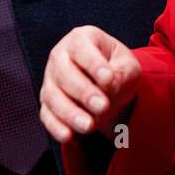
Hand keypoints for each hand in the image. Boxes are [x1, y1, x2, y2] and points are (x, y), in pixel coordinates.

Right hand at [40, 25, 140, 142]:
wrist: (110, 84)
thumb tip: (108, 85)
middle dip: (83, 92)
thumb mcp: (128, 66)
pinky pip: (47, 115)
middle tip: (103, 106)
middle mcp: (60, 56)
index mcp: (80, 39)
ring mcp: (50, 79)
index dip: (94, 63)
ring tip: (90, 126)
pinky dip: (56, 126)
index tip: (108, 78)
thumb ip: (121, 73)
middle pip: (64, 73)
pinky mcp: (47, 102)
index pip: (81, 47)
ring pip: (53, 96)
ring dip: (70, 113)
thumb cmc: (118, 68)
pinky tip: (69, 135)